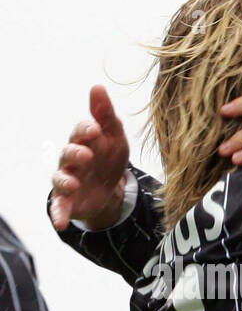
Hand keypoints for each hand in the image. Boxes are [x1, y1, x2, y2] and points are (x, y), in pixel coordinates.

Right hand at [48, 86, 130, 230]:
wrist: (112, 188)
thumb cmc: (109, 157)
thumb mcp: (115, 137)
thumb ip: (106, 115)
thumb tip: (98, 87)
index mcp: (85, 141)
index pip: (82, 132)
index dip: (86, 129)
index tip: (95, 127)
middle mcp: (72, 159)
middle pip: (68, 153)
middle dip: (75, 152)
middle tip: (86, 154)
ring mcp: (69, 180)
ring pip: (61, 178)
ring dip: (65, 180)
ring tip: (74, 183)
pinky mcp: (68, 201)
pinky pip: (59, 206)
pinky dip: (57, 214)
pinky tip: (60, 223)